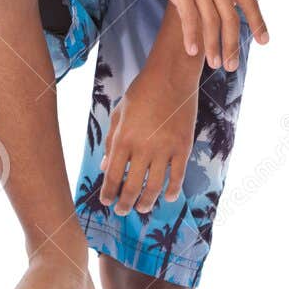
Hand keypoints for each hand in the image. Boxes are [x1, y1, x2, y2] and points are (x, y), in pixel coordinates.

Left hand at [98, 62, 198, 217]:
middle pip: (132, 187)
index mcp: (123, 140)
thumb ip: (112, 143)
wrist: (171, 77)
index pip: (113, 176)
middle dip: (125, 204)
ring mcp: (164, 150)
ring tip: (143, 209)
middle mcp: (142, 148)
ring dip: (147, 202)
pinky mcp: (183, 147)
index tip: (106, 202)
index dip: (109, 193)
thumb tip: (105, 167)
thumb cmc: (142, 92)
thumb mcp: (119, 114)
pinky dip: (173, 190)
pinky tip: (168, 197)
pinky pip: (178, 176)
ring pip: (154, 187)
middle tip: (122, 212)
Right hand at [131, 0, 268, 69]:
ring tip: (215, 64)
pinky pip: (189, 17)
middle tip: (231, 66)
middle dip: (233, 45)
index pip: (249, 0)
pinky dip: (192, 36)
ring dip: (214, 46)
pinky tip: (193, 51)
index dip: (258, 22)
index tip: (264, 41)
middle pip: (231, 18)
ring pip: (211, 22)